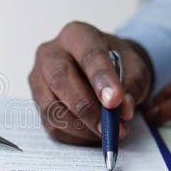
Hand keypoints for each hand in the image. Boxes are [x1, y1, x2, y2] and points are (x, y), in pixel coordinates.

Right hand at [29, 21, 153, 144]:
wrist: (100, 71)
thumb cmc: (116, 65)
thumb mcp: (134, 67)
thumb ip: (132, 84)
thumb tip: (122, 109)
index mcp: (76, 35)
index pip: (88, 55)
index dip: (101, 78)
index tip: (115, 101)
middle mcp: (50, 53)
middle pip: (60, 80)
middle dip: (86, 108)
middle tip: (109, 128)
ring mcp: (38, 78)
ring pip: (51, 107)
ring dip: (81, 127)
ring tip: (107, 132)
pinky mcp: (37, 103)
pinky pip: (51, 125)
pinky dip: (74, 135)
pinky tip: (92, 133)